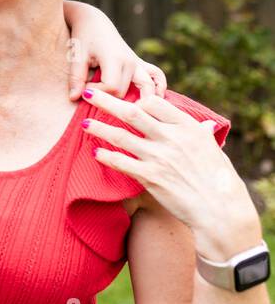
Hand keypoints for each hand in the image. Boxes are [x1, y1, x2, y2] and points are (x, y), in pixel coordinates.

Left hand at [63, 2, 166, 100]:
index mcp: (115, 59)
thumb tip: (74, 98)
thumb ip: (75, 78)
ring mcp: (137, 63)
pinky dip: (159, 87)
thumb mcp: (76, 57)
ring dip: (141, 100)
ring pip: (146, 88)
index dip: (97, 93)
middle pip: (125, 92)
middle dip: (109, 99)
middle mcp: (130, 62)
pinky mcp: (140, 63)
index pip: (111, 88)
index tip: (84, 89)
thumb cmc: (83, 38)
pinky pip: (157, 75)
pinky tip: (158, 100)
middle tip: (96, 97)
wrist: (93, 22)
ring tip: (136, 113)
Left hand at [82, 86, 258, 256]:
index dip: (138, 99)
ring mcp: (159, 157)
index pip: (155, 103)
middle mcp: (171, 138)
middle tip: (89, 92)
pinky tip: (95, 153)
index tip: (127, 99)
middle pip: (132, 113)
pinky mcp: (150, 177)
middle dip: (107, 100)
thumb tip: (205, 124)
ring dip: (99, 128)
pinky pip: (121, 163)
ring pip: (120, 136)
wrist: (220, 211)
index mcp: (188, 127)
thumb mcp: (214, 149)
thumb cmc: (219, 180)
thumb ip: (202, 135)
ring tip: (84, 122)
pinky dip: (106, 157)